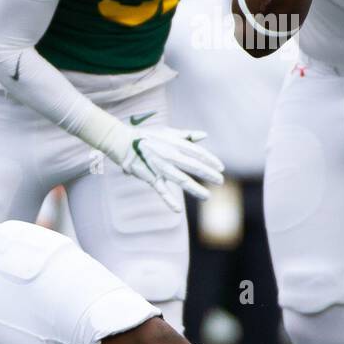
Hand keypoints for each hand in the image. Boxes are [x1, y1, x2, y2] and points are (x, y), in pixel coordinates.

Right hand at [99, 119, 224, 212]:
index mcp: (175, 143)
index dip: (210, 160)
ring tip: (207, 197)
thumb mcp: (168, 132)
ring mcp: (160, 167)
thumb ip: (187, 135)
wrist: (123, 142)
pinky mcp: (150, 177)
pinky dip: (168, 200)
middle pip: (193, 166)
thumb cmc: (147, 137)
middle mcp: (169, 155)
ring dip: (195, 189)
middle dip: (208, 174)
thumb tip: (204, 135)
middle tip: (220, 181)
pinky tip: (177, 210)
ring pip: (181, 180)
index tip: (221, 167)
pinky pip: (161, 190)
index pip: (198, 152)